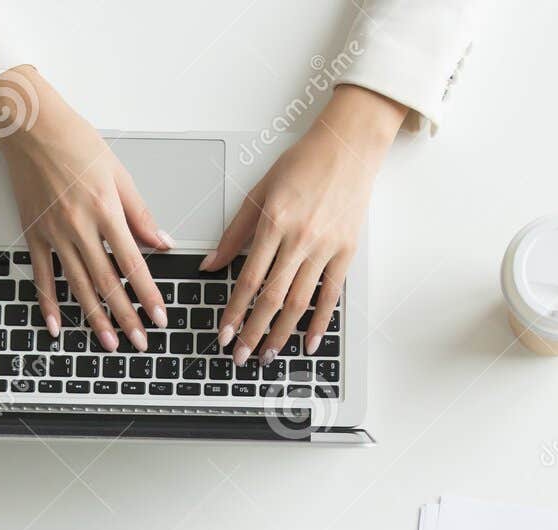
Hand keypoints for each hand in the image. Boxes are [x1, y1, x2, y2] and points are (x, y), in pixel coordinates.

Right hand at [0, 67, 170, 352]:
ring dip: (95, 318)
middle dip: (126, 318)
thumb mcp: (119, 173)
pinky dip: (49, 304)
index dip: (148, 295)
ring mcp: (55, 234)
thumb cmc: (75, 142)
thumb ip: (141, 214)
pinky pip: (43, 277)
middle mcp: (80, 227)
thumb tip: (162, 243)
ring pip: (79, 286)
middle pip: (108, 283)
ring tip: (108, 343)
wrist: (31, 127)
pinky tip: (57, 325)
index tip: (160, 318)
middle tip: (139, 342)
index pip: (134, 265)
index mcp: (106, 211)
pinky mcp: (34, 234)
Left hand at [207, 85, 406, 364]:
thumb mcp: (259, 192)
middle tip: (240, 357)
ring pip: (300, 302)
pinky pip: (331, 295)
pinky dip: (318, 322)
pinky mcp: (346, 252)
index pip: (249, 279)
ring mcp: (326, 247)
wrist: (348, 145)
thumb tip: (209, 264)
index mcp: (274, 223)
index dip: (234, 311)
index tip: (223, 333)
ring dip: (281, 334)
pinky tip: (307, 342)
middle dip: (253, 332)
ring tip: (267, 355)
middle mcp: (300, 238)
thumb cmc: (303, 163)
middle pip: (272, 298)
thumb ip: (234, 233)